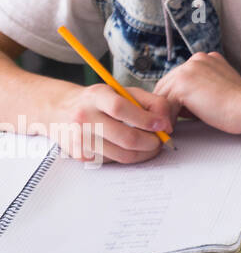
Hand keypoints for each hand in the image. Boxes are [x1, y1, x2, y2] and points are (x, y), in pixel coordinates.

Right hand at [57, 82, 179, 163]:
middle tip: (162, 140)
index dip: (146, 119)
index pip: (121, 109)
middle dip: (151, 142)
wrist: (61, 110)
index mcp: (96, 97)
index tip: (164, 125)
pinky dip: (128, 156)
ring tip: (152, 146)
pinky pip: (114, 161)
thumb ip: (150, 101)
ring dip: (144, 153)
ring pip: (122, 154)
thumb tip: (166, 123)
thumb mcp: (123, 91)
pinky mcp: (81, 155)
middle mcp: (84, 118)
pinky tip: (132, 148)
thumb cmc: (99, 100)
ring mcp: (81, 139)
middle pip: (125, 137)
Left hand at [153, 52, 240, 134]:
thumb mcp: (218, 88)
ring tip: (171, 126)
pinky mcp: (182, 84)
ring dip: (166, 112)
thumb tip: (182, 103)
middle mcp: (196, 60)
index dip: (177, 97)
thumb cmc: (239, 105)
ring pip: (164, 94)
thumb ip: (201, 88)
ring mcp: (188, 70)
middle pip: (167, 84)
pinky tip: (173, 128)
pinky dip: (166, 118)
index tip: (178, 113)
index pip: (179, 78)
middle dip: (168, 104)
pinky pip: (164, 104)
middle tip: (170, 122)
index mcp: (206, 59)